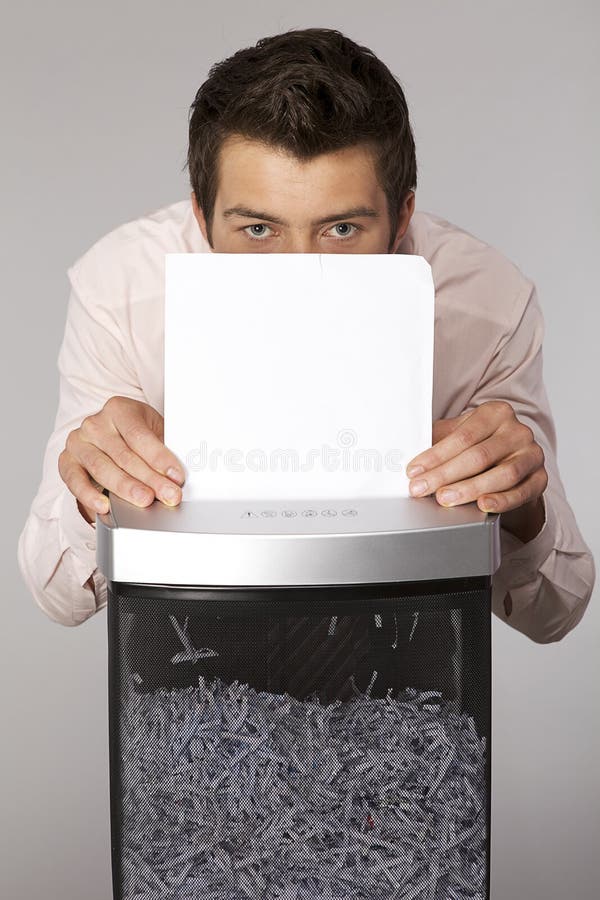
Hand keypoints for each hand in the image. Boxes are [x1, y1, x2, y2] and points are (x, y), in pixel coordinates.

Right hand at [58, 396, 184, 523]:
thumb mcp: (154, 433)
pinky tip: (104, 506)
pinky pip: (75, 481)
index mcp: (119, 409)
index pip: (140, 435)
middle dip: (150, 478)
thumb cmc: (136, 436)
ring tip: (144, 500)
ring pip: (102, 468)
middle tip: (167, 494)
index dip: (159, 458)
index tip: (176, 476)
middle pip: (124, 455)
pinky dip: (89, 495)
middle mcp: (95, 424)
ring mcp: (78, 442)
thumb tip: (178, 475)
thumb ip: (165, 449)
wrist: (111, 438)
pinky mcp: (66, 461)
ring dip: (126, 488)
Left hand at [405, 400, 547, 519]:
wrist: (513, 462)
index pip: (463, 436)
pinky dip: (502, 500)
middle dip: (446, 474)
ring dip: (470, 489)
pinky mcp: (540, 479)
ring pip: (502, 474)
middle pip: (479, 456)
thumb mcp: (460, 435)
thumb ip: (439, 440)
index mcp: (496, 413)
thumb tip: (408, 453)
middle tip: (423, 488)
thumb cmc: (481, 446)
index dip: (436, 455)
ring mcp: (532, 454)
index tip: (414, 470)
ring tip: (446, 498)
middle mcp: (518, 431)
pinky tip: (483, 505)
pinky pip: (522, 492)